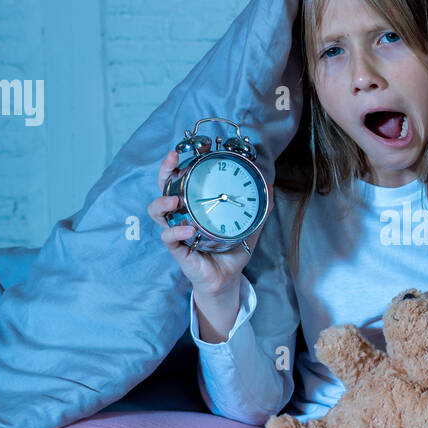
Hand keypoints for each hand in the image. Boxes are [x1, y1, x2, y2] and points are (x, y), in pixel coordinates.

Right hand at [147, 148, 270, 297]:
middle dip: (164, 171)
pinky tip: (189, 230)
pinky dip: (176, 232)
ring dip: (162, 203)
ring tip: (174, 201)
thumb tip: (270, 186)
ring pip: (157, 212)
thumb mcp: (248, 224)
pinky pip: (169, 238)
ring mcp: (176, 230)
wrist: (227, 278)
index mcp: (194, 203)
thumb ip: (259, 207)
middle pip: (163, 188)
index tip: (188, 149)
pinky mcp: (178, 249)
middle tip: (172, 160)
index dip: (180, 162)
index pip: (181, 177)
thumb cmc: (231, 249)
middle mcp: (181, 214)